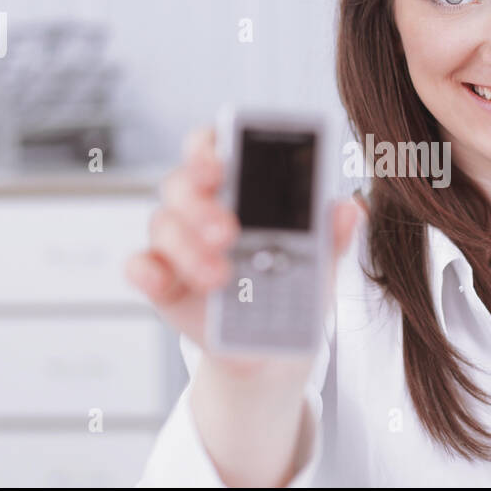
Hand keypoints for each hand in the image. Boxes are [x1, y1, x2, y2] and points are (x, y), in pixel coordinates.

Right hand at [125, 127, 360, 388]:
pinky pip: (139, 267)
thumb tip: (350, 208)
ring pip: (163, 225)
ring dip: (187, 247)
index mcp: (236, 186)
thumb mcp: (318, 261)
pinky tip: (162, 280)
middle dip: (200, 202)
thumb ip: (330, 235)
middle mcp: (198, 206)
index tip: (220, 161)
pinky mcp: (161, 280)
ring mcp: (175, 243)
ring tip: (221, 276)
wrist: (273, 344)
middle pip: (182, 184)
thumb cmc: (292, 286)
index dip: (208, 146)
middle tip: (227, 230)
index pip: (211, 147)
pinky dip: (146, 271)